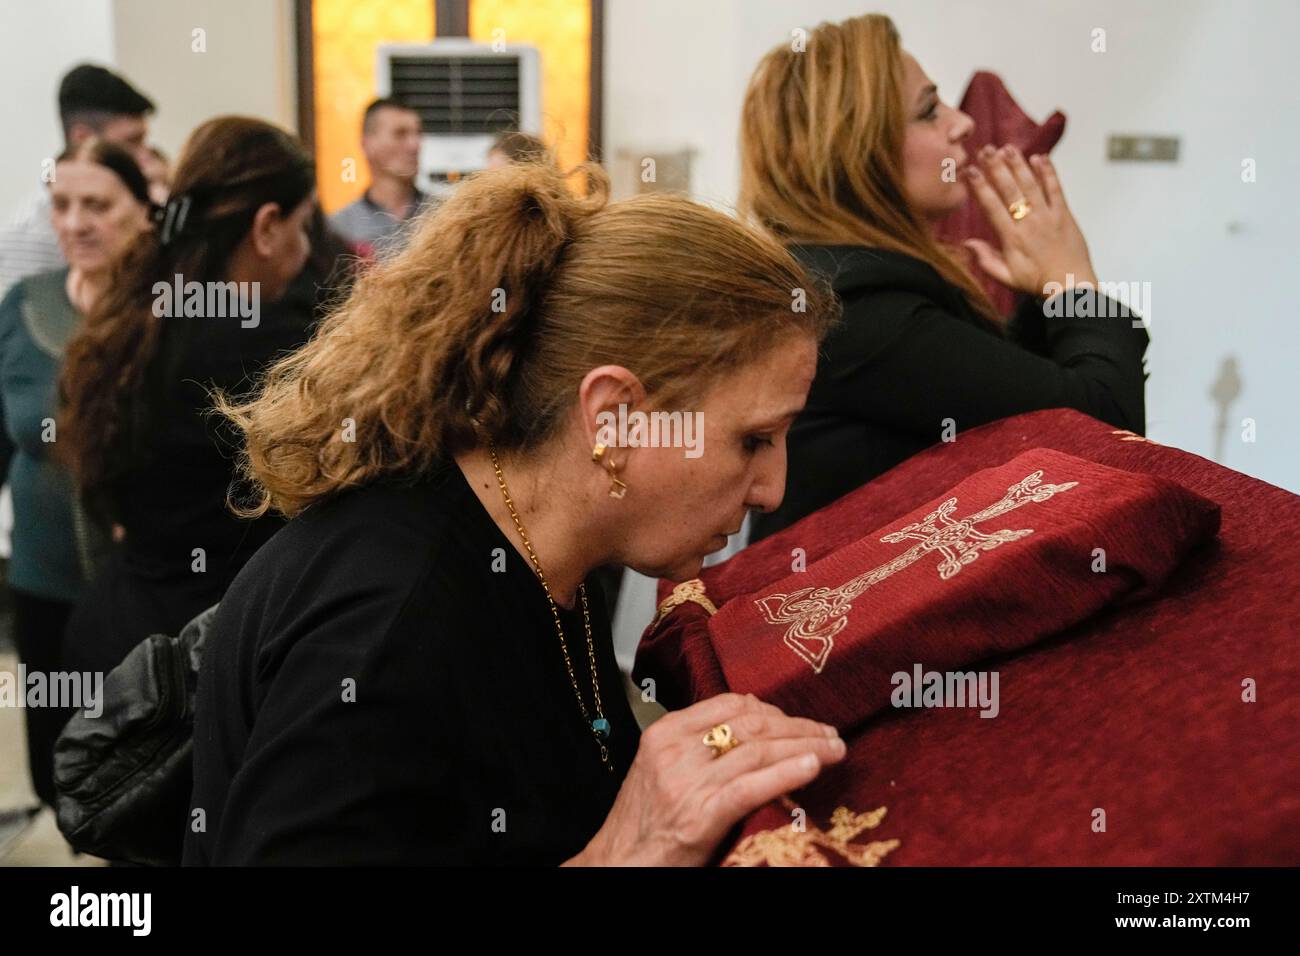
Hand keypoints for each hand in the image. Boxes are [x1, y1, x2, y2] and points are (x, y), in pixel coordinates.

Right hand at [569, 692, 845, 865]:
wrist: (618, 863)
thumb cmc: (643, 821)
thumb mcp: (661, 768)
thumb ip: (697, 744)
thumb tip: (752, 723)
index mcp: (666, 732)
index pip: (731, 705)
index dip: (774, 709)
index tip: (799, 720)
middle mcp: (676, 751)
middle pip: (751, 724)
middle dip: (798, 727)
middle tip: (830, 733)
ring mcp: (689, 783)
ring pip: (759, 751)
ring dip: (806, 746)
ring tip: (835, 749)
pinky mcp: (701, 817)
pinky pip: (752, 786)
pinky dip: (787, 772)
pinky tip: (813, 766)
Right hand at [961, 145, 1097, 295]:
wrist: (1071, 286)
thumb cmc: (1038, 282)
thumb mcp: (1006, 277)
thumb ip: (986, 260)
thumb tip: (968, 243)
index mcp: (1012, 238)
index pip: (992, 206)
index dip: (980, 186)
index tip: (970, 171)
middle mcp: (1029, 223)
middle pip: (1010, 189)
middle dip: (996, 167)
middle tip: (985, 150)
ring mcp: (1048, 216)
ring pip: (1031, 185)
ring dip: (1018, 165)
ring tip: (1007, 148)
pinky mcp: (1064, 214)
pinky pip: (1056, 189)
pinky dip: (1048, 172)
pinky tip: (1039, 158)